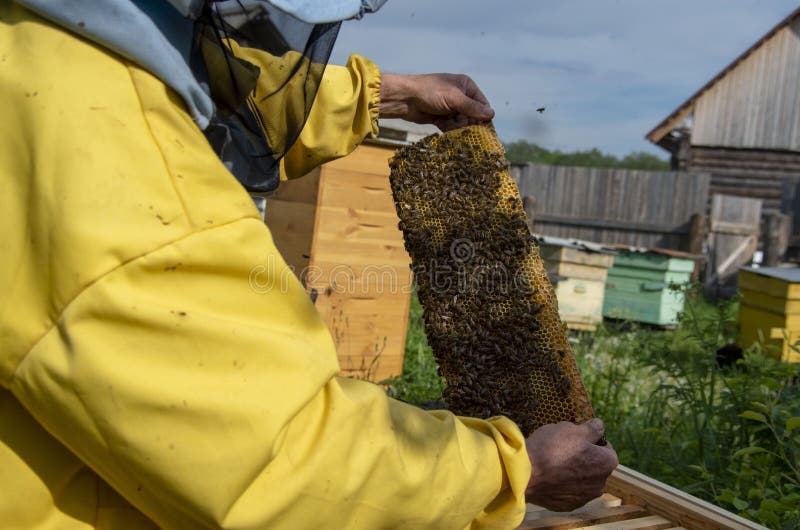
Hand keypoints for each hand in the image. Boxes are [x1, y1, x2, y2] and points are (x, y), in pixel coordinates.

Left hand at [379, 73, 493, 130]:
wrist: (404, 99)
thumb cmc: (429, 92)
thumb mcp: (453, 98)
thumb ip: (472, 107)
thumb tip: (491, 114)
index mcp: (465, 86)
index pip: (481, 103)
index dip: (484, 116)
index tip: (487, 130)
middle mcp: (459, 95)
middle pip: (472, 114)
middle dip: (471, 124)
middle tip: (472, 136)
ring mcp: (449, 107)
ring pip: (462, 122)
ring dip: (461, 129)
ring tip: (460, 136)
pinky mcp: (440, 117)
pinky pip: (451, 127)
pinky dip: (451, 132)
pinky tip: (451, 137)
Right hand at [525, 419, 617, 511]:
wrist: (526, 475)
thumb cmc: (551, 448)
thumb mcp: (572, 429)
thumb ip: (592, 428)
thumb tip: (600, 425)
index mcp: (606, 463)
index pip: (606, 448)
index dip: (592, 441)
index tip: (578, 437)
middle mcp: (600, 485)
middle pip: (595, 466)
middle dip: (584, 458)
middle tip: (564, 448)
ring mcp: (584, 498)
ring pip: (582, 480)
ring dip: (573, 472)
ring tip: (554, 463)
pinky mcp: (567, 506)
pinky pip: (568, 492)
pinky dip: (562, 484)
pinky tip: (549, 476)